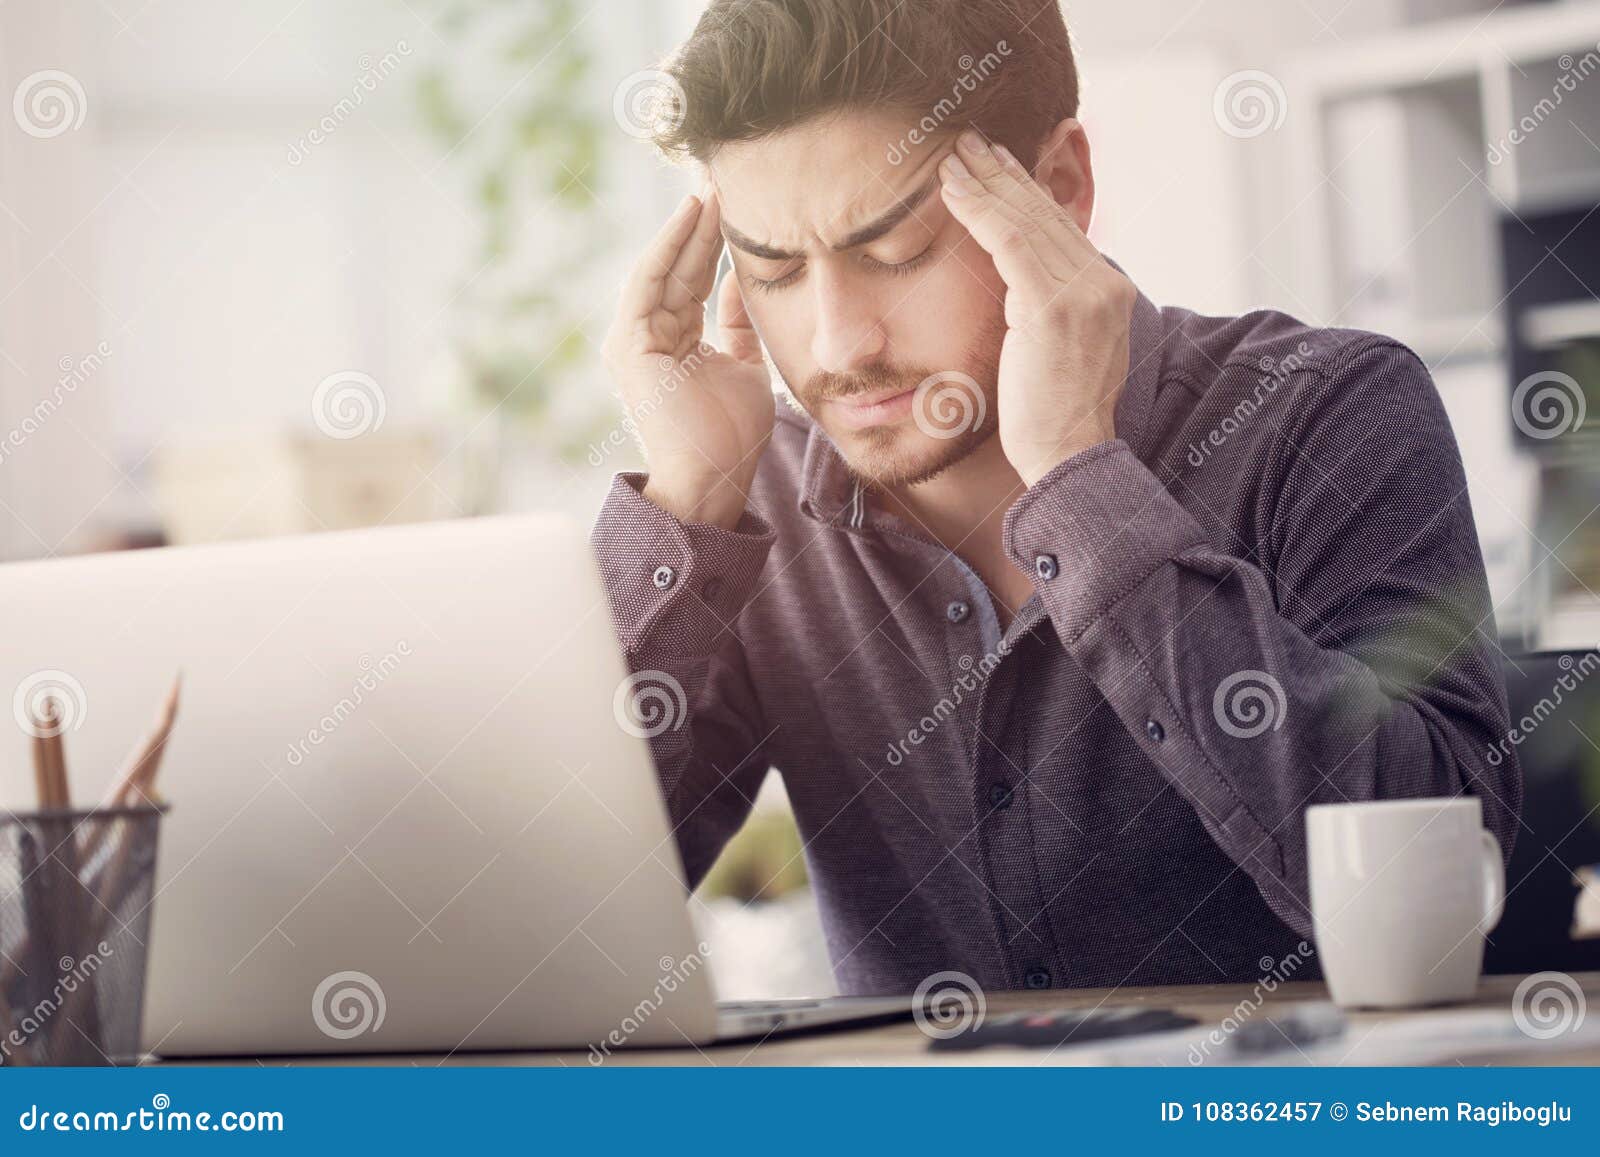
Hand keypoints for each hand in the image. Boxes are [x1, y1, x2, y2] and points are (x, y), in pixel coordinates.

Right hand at [602, 191, 773, 529]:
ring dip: (686, 226)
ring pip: (663, 269)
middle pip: (677, 268)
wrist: (713, 478)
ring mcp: (635, 340)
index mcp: (675, 342)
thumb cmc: (731, 435)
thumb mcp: (746, 366)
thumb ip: (738, 324)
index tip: (738, 202)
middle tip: (722, 176)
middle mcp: (649, 336)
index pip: (694, 280)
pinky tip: (690, 216)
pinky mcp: (630, 343)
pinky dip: (668, 248)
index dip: (714, 242)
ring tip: (711, 185)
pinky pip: (649, 283)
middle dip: (700, 224)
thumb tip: (740, 278)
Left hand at [937, 129, 1134, 486]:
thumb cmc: (1051, 419)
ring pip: (1025, 219)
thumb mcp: (1059, 354)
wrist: (1067, 457)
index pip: (1062, 228)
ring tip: (952, 156)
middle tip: (969, 142)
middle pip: (1045, 214)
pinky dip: (977, 210)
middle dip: (1004, 174)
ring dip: (983, 183)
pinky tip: (951, 190)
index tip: (996, 166)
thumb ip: (1049, 313)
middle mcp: (1102, 284)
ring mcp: (1082, 293)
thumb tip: (1020, 291)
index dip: (1026, 193)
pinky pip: (1008, 241)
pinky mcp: (1052, 305)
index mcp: (1108, 293)